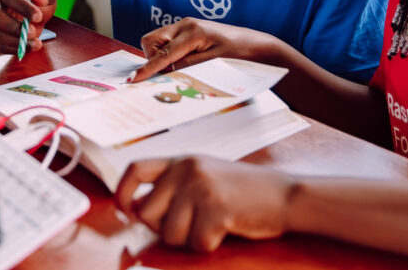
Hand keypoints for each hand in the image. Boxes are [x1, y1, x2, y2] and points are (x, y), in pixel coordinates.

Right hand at [0, 0, 56, 53]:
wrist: (30, 11)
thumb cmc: (38, 2)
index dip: (23, 7)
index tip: (38, 17)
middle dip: (13, 27)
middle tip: (33, 33)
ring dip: (16, 42)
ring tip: (36, 44)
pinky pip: (0, 46)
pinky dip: (15, 49)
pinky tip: (29, 47)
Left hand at [116, 156, 294, 251]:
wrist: (285, 194)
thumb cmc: (245, 191)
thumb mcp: (206, 176)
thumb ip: (175, 187)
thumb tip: (135, 209)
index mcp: (182, 161)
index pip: (135, 169)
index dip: (121, 191)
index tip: (124, 210)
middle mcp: (187, 170)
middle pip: (146, 214)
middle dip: (163, 230)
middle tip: (190, 226)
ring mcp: (201, 188)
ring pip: (169, 235)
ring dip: (189, 240)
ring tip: (212, 224)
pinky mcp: (216, 209)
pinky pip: (196, 244)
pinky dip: (210, 246)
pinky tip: (227, 229)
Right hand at [133, 18, 279, 81]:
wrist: (256, 45)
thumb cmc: (240, 54)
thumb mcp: (214, 63)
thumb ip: (188, 66)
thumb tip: (166, 71)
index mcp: (193, 32)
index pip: (163, 53)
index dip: (148, 68)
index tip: (134, 80)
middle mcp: (185, 24)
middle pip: (151, 40)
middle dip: (151, 58)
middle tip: (167, 73)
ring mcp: (186, 25)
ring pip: (157, 40)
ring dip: (160, 56)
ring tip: (178, 68)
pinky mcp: (188, 31)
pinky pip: (167, 41)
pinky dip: (167, 53)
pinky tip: (181, 62)